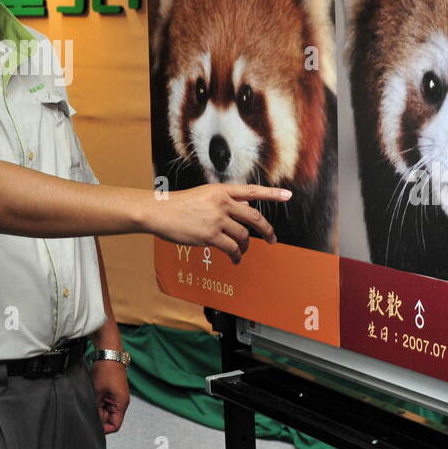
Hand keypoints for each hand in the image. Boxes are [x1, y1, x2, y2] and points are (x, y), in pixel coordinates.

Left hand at [91, 357, 130, 433]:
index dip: (104, 429)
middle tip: (87, 411)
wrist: (108, 355)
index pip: (115, 425)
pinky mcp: (112, 393)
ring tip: (90, 401)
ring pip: (105, 411)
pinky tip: (92, 397)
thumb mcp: (97, 392)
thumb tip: (89, 419)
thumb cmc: (106, 371)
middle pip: (109, 419)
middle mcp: (120, 402)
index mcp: (121, 404)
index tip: (92, 426)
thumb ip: (94, 408)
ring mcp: (116, 397)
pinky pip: (104, 403)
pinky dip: (97, 403)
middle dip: (98, 417)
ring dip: (97, 409)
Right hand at [147, 183, 290, 263]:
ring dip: (245, 246)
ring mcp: (216, 219)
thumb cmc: (179, 205)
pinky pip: (231, 248)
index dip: (272, 194)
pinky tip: (235, 258)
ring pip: (243, 235)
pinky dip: (236, 255)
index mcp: (222, 190)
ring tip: (242, 250)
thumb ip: (225, 201)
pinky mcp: (210, 235)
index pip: (252, 191)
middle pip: (254, 218)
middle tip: (272, 239)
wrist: (159, 212)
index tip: (288, 196)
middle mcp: (222, 202)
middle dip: (266, 230)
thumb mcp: (205, 195)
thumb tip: (245, 211)